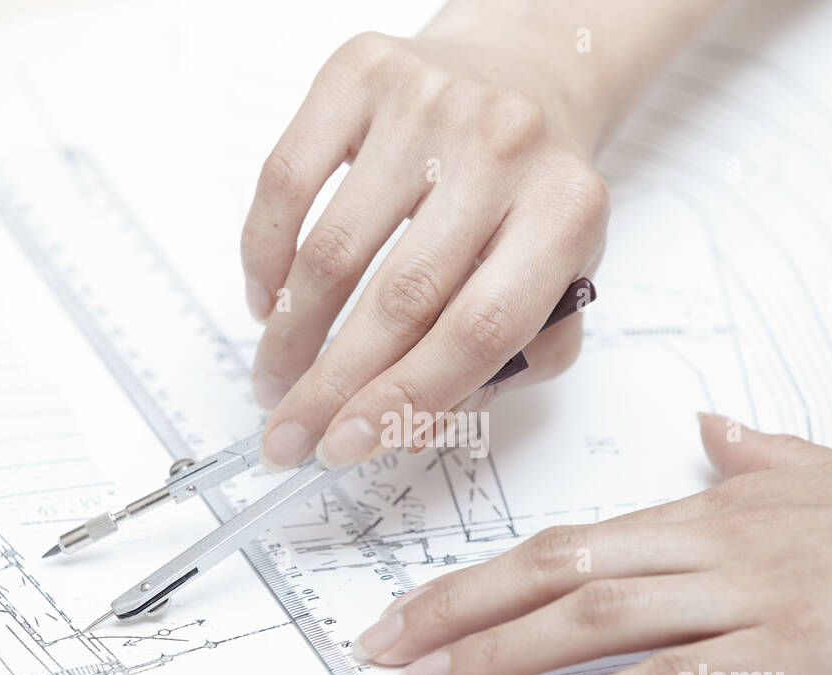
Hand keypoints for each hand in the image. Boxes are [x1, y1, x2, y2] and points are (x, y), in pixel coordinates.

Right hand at [242, 1, 720, 470]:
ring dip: (291, 334)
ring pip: (334, 247)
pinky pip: (287, 178)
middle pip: (401, 299)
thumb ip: (510, 360)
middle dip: (331, 388)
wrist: (524, 71)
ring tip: (276, 377)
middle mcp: (503, 148)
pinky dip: (264, 254)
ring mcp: (430, 103)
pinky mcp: (363, 72)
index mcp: (566, 212)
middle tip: (291, 434)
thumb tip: (408, 424)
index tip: (346, 445)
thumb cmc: (534, 191)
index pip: (479, 332)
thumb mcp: (561, 277)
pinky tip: (269, 300)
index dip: (403, 401)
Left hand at [351, 413, 831, 674]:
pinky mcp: (786, 650)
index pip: (561, 537)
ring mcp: (743, 594)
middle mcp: (706, 543)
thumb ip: (755, 453)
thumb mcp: (823, 469)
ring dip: (498, 656)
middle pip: (550, 570)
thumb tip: (712, 431)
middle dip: (454, 610)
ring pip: (588, 618)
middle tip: (383, 646)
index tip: (417, 604)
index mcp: (706, 507)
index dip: (477, 574)